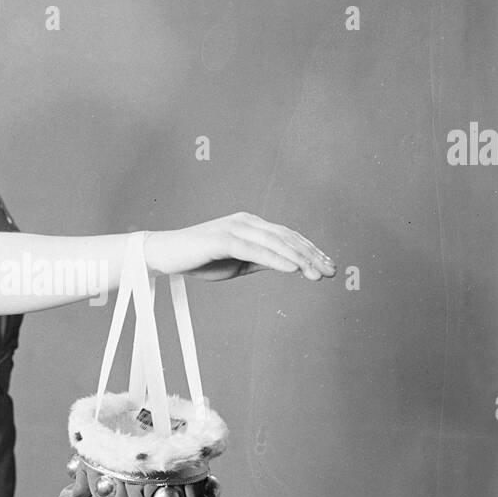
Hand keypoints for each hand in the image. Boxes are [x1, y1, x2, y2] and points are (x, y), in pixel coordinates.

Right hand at [143, 213, 334, 281]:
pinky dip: (276, 260)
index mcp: (251, 225)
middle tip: (332, 272)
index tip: (328, 266)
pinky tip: (293, 270)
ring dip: (299, 260)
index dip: (310, 251)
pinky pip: (256, 250)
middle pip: (287, 238)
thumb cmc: (199, 260)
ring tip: (317, 275)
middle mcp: (247, 221)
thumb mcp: (238, 263)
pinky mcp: (224, 238)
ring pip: (276, 243)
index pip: (288, 237)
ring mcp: (235, 228)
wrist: (165, 255)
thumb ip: (261, 261)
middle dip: (312, 255)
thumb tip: (288, 265)